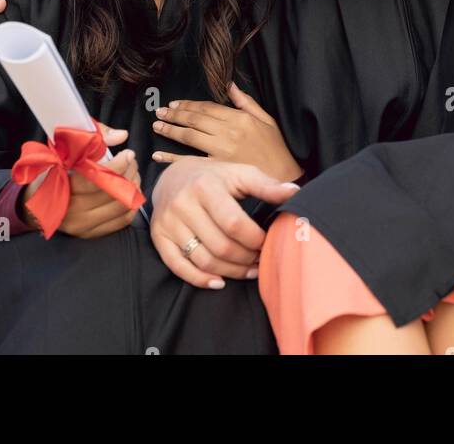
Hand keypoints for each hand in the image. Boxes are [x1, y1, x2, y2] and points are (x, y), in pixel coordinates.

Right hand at [22, 123, 140, 238]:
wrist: (32, 206)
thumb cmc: (49, 174)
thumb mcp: (62, 152)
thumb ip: (92, 140)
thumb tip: (121, 136)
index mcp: (62, 188)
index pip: (98, 179)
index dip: (119, 165)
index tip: (128, 154)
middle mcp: (72, 211)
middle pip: (114, 193)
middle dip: (129, 174)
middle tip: (132, 162)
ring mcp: (81, 225)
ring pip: (122, 207)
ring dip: (133, 188)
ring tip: (132, 175)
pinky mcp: (89, 234)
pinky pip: (121, 220)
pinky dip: (130, 205)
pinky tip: (129, 192)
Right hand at [149, 158, 299, 289]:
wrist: (173, 178)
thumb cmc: (214, 177)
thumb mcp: (240, 173)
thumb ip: (266, 185)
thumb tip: (295, 192)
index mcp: (205, 187)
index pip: (233, 223)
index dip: (254, 239)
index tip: (268, 242)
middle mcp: (183, 205)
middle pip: (219, 245)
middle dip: (245, 258)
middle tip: (261, 260)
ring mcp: (168, 223)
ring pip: (202, 259)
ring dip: (229, 272)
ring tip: (248, 271)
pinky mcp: (158, 239)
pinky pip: (178, 267)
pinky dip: (200, 279)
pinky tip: (219, 281)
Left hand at [151, 84, 300, 181]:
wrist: (282, 178)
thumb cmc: (276, 150)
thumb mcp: (266, 120)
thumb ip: (246, 102)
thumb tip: (230, 85)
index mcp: (239, 119)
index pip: (208, 107)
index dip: (189, 104)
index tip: (175, 103)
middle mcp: (228, 133)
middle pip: (195, 120)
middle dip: (175, 114)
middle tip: (160, 112)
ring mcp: (220, 152)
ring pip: (189, 137)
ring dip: (171, 130)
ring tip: (158, 125)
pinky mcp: (216, 169)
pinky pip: (190, 161)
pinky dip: (172, 158)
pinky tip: (159, 154)